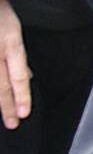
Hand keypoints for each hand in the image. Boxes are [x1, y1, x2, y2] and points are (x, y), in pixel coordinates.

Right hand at [0, 0, 30, 128]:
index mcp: (11, 42)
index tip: (25, 113)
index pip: (17, 74)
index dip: (22, 95)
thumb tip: (28, 78)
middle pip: (1, 84)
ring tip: (5, 119)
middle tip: (14, 125)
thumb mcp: (14, 28)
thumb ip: (19, 55)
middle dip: (7, 107)